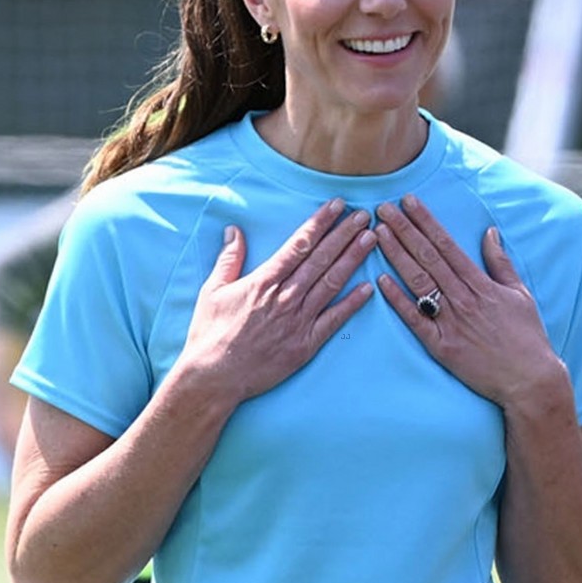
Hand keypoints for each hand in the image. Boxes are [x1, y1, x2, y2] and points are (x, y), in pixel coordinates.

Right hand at [183, 198, 375, 401]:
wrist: (215, 376)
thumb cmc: (210, 334)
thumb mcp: (212, 291)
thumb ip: (228, 259)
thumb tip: (234, 231)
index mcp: (264, 281)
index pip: (299, 244)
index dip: (321, 222)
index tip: (337, 205)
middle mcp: (285, 297)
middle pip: (321, 258)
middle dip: (344, 234)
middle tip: (364, 215)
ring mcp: (298, 321)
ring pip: (331, 283)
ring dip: (353, 259)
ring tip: (371, 239)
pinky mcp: (306, 344)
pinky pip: (334, 320)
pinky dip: (352, 304)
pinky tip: (368, 288)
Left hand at [375, 194, 565, 407]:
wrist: (529, 379)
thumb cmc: (527, 337)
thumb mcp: (519, 294)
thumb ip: (501, 262)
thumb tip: (490, 232)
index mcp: (481, 284)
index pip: (447, 245)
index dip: (426, 221)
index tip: (409, 202)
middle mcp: (463, 298)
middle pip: (427, 257)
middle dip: (403, 230)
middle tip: (382, 208)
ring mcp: (450, 322)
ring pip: (418, 282)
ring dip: (396, 255)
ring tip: (377, 234)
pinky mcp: (441, 346)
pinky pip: (415, 319)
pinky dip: (398, 300)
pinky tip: (380, 280)